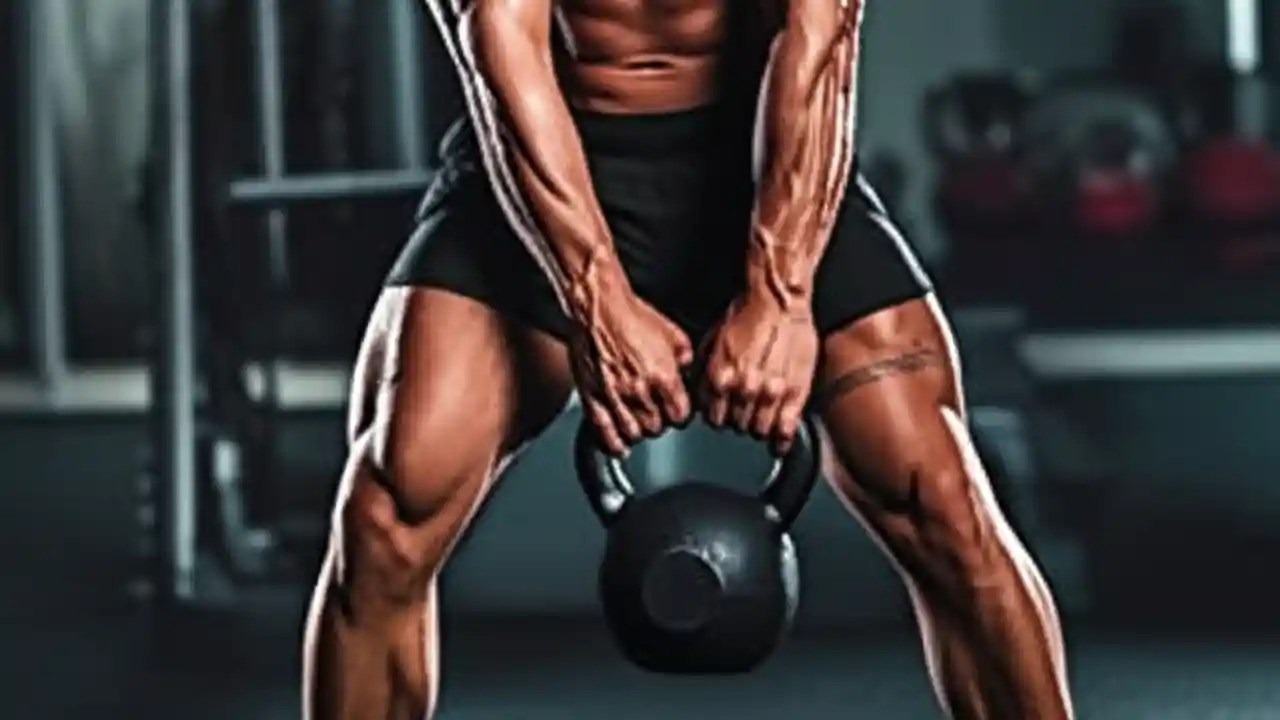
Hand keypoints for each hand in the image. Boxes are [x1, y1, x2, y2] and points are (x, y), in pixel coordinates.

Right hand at [568, 285, 693, 455]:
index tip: (678, 411)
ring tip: (641, 424)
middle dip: (660, 423)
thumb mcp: (674, 334)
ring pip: (633, 434)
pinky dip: (613, 444)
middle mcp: (639, 390)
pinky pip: (603, 431)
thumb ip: (685, 359)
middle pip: (657, 429)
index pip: (680, 416)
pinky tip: (619, 446)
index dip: (681, 415)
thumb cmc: (632, 315)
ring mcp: (614, 396)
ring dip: (639, 432)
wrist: (599, 307)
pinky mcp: (592, 396)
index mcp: (663, 376)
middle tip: (658, 414)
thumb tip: (688, 372)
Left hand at [699, 294, 819, 454]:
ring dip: (759, 427)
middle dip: (739, 420)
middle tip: (745, 412)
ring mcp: (770, 393)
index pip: (713, 417)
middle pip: (736, 426)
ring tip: (762, 418)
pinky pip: (785, 428)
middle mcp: (743, 388)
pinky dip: (781, 439)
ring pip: (759, 430)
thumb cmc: (748, 313)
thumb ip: (708, 370)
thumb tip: (702, 389)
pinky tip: (780, 440)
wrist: (779, 301)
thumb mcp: (713, 341)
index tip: (725, 414)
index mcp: (720, 376)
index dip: (719, 416)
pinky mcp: (795, 393)